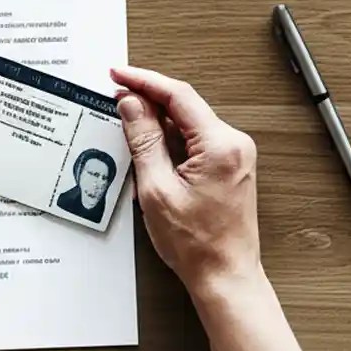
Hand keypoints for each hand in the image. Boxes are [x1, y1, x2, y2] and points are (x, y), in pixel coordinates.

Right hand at [110, 66, 260, 295]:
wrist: (225, 275)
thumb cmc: (197, 244)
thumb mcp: (156, 189)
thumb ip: (143, 141)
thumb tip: (131, 105)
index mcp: (220, 145)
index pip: (178, 96)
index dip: (144, 81)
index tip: (118, 74)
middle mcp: (234, 144)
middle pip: (184, 106)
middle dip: (148, 99)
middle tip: (115, 96)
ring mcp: (235, 154)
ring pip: (188, 122)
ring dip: (157, 120)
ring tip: (126, 122)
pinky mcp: (230, 165)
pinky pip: (196, 139)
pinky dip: (170, 137)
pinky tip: (148, 144)